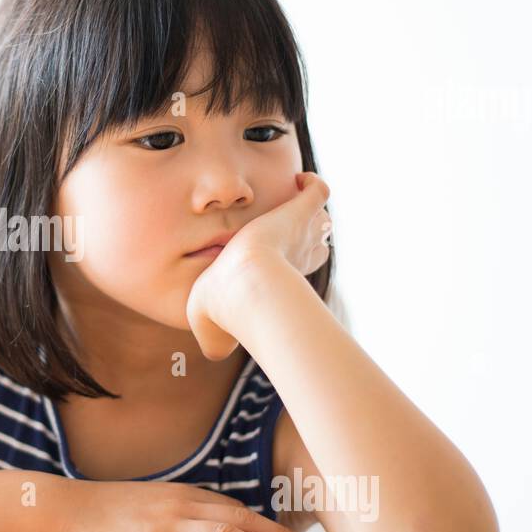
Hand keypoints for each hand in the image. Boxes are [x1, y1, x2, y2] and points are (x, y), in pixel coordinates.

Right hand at [54, 479, 309, 531]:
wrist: (67, 508)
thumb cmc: (107, 508)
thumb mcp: (152, 501)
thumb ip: (182, 510)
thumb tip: (211, 525)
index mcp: (182, 494)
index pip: (235, 508)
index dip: (267, 524)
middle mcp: (179, 505)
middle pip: (239, 519)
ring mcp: (163, 525)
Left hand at [186, 172, 332, 359]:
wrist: (243, 286)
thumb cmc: (226, 308)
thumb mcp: (212, 331)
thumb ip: (214, 342)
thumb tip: (216, 352)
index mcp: (280, 282)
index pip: (296, 269)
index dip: (291, 261)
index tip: (277, 256)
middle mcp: (297, 258)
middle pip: (316, 243)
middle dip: (307, 235)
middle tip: (292, 226)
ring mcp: (300, 235)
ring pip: (319, 218)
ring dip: (308, 209)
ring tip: (295, 196)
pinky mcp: (297, 212)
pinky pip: (317, 190)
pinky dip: (311, 183)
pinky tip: (297, 179)